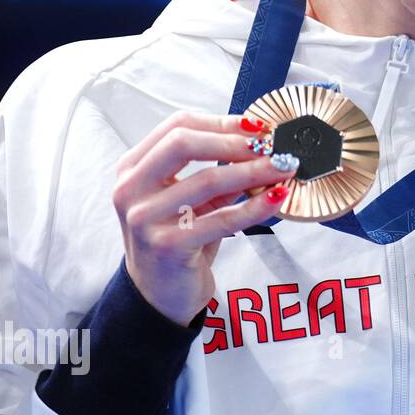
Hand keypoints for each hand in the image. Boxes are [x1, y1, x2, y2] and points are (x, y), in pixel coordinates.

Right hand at [112, 111, 295, 325]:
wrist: (160, 293)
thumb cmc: (179, 239)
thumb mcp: (192, 199)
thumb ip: (215, 170)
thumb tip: (261, 143)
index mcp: (133, 168)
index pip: (177, 127)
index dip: (221, 121)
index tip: (257, 126)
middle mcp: (130, 189)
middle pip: (183, 143)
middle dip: (233, 141)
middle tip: (270, 146)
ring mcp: (144, 218)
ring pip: (207, 180)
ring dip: (253, 171)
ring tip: (283, 169)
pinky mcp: (167, 245)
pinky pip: (221, 219)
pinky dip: (255, 207)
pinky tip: (277, 198)